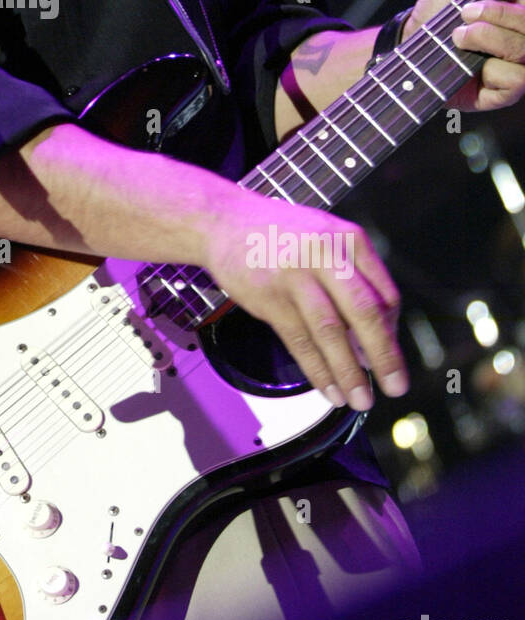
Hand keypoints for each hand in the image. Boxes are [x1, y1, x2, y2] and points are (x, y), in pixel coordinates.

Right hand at [204, 185, 406, 410]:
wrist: (223, 220)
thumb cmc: (280, 233)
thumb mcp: (327, 237)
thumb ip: (354, 279)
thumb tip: (373, 341)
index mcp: (349, 239)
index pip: (385, 294)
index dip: (392, 332)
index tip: (391, 358)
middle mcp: (325, 253)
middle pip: (364, 312)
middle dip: (384, 356)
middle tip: (396, 387)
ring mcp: (294, 275)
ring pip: (330, 332)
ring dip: (348, 372)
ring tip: (360, 399)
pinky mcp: (269, 296)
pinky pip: (299, 340)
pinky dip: (316, 369)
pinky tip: (328, 389)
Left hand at [403, 0, 524, 112]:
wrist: (412, 39)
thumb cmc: (443, 4)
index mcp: (523, 8)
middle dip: (500, 14)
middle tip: (466, 12)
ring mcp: (521, 65)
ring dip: (488, 38)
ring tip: (459, 35)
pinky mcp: (506, 93)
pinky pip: (516, 80)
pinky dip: (492, 69)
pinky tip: (471, 63)